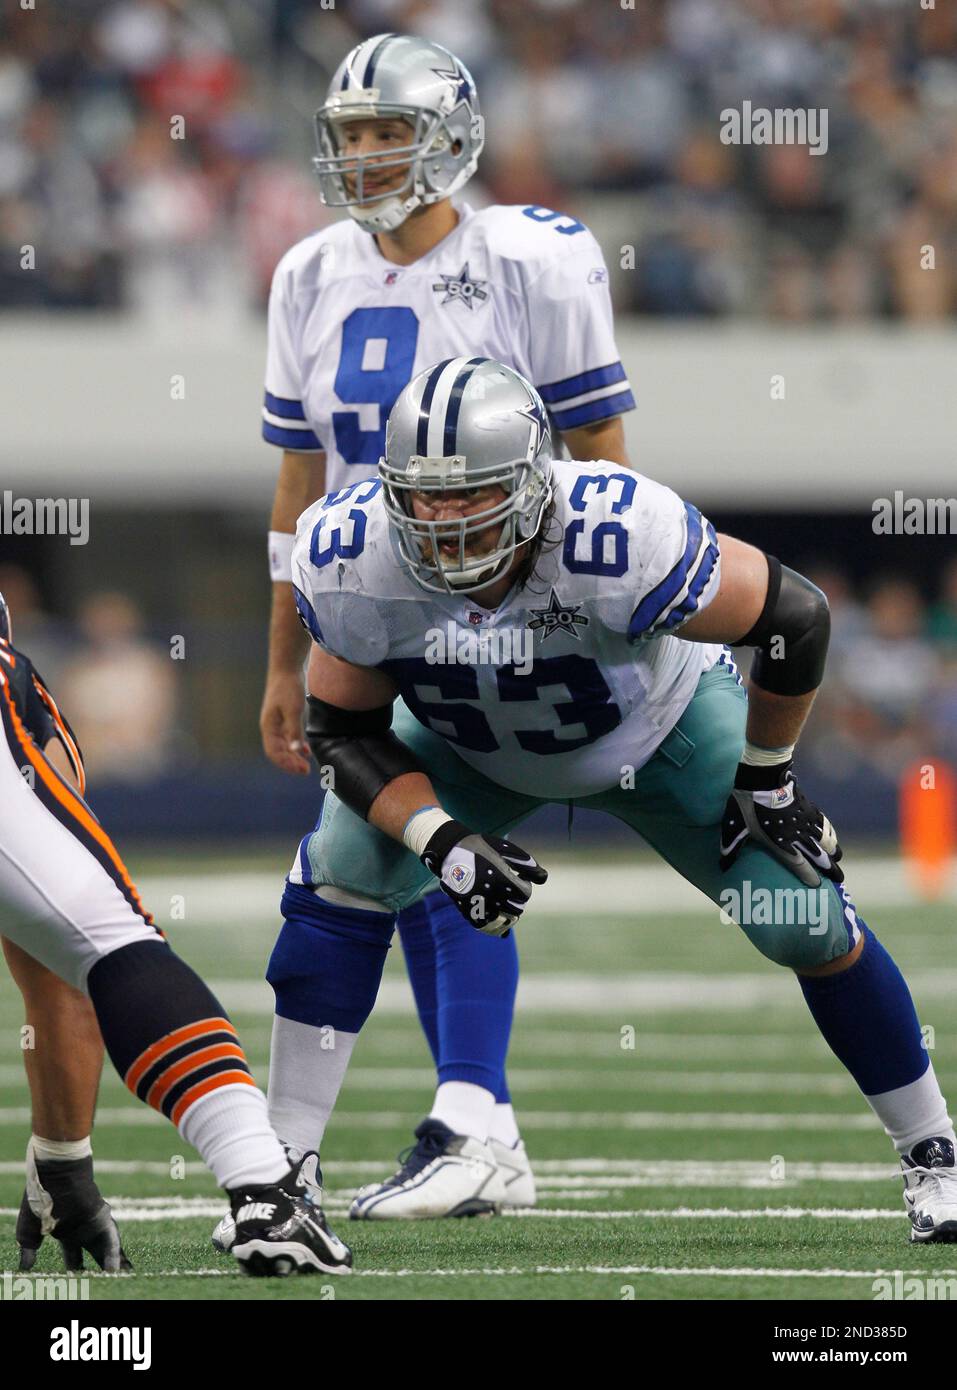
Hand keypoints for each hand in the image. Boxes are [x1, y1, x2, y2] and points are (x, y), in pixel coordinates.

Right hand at [16, 1187, 131, 1272]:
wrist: (56, 1173)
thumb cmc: (41, 1196)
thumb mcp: (30, 1227)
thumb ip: (29, 1247)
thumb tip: (26, 1267)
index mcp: (67, 1231)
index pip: (74, 1256)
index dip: (75, 1270)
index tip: (76, 1281)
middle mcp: (83, 1230)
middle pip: (94, 1254)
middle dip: (98, 1269)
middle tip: (106, 1281)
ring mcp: (93, 1225)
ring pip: (106, 1249)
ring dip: (110, 1265)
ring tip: (117, 1279)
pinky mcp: (102, 1219)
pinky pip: (110, 1241)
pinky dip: (112, 1256)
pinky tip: (113, 1270)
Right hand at [260, 670, 310, 775]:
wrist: (287, 668)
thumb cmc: (288, 687)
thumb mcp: (293, 710)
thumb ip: (294, 731)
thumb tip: (296, 751)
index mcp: (269, 727)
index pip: (274, 753)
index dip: (287, 764)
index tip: (302, 769)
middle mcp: (271, 728)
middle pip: (278, 752)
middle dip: (291, 763)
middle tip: (306, 771)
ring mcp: (277, 724)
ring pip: (283, 746)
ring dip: (293, 756)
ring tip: (305, 765)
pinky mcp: (284, 718)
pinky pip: (288, 738)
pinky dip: (296, 746)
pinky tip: (305, 751)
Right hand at [420, 820, 547, 935]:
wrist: (450, 851)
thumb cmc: (481, 847)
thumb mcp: (505, 849)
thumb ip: (526, 863)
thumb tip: (543, 878)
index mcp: (502, 879)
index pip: (524, 893)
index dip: (524, 884)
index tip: (518, 877)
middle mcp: (491, 895)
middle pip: (517, 908)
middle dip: (517, 899)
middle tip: (510, 889)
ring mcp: (479, 905)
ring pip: (504, 920)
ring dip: (508, 913)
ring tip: (504, 902)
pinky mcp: (468, 912)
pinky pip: (487, 927)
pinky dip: (495, 925)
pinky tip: (497, 917)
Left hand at [720, 761, 842, 887]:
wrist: (762, 777)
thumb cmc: (746, 804)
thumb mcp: (735, 827)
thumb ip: (731, 848)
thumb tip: (722, 868)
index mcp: (780, 843)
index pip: (798, 864)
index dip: (808, 875)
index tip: (817, 884)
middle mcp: (797, 835)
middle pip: (819, 855)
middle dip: (829, 868)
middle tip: (839, 878)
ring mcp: (805, 820)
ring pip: (825, 839)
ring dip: (833, 850)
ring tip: (838, 858)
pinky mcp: (809, 807)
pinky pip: (824, 823)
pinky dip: (830, 832)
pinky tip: (832, 836)